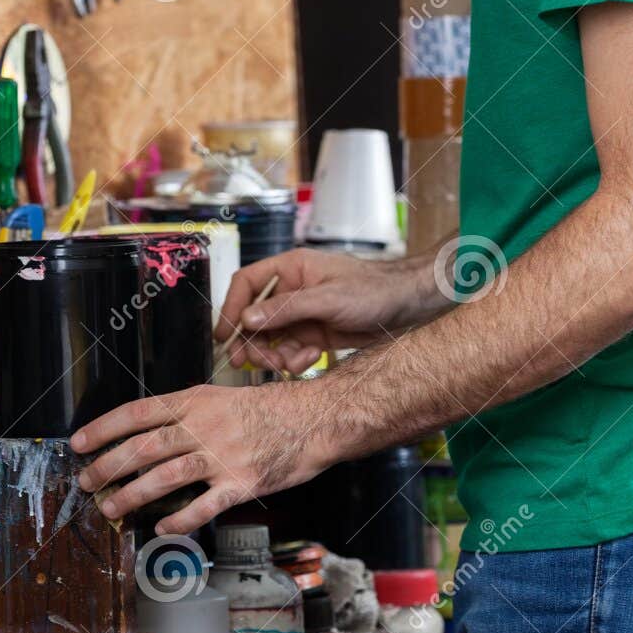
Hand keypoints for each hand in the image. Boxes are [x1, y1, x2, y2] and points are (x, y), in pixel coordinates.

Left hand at [71, 383, 332, 533]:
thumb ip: (188, 412)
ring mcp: (223, 455)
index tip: (79, 442)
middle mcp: (204, 426)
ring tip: (111, 506)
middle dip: (108, 465)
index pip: (138, 412)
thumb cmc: (272, 409)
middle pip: (144, 446)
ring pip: (165, 476)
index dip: (104, 428)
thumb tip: (150, 432)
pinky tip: (162, 528)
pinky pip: (204, 506)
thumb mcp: (223, 396)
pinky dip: (179, 520)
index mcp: (196, 401)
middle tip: (87, 481)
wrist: (316, 419)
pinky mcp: (242, 483)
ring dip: (132, 494)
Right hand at [218, 248, 441, 372]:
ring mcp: (303, 314)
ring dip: (274, 355)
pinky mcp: (314, 334)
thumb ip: (285, 310)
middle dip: (251, 341)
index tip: (225, 335)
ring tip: (289, 363)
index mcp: (291, 269)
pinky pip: (291, 351)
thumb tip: (248, 320)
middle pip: (254, 317)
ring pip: (271, 339)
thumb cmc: (374, 289)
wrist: (407, 307)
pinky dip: (295, 360)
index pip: (247, 284)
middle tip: (246, 363)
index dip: (231, 308)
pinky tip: (311, 359)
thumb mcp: (327, 299)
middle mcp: (292, 291)